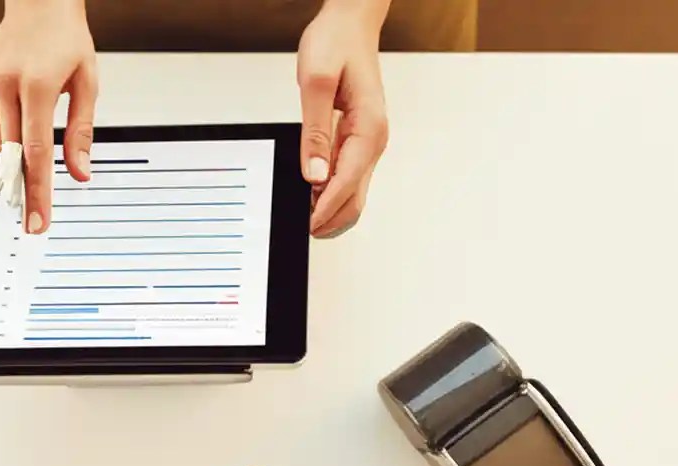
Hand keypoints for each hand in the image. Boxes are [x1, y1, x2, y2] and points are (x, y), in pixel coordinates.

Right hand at [0, 0, 97, 232]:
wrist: (39, 6)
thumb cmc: (65, 41)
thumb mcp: (86, 84)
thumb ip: (81, 132)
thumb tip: (80, 173)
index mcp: (36, 84)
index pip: (36, 153)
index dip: (37, 193)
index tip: (36, 222)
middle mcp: (4, 82)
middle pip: (12, 153)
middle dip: (22, 185)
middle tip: (29, 212)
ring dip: (14, 144)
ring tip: (30, 113)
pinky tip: (12, 110)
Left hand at [297, 4, 389, 237]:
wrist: (350, 24)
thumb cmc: (336, 44)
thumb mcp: (316, 83)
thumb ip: (315, 131)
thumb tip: (313, 173)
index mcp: (370, 128)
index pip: (347, 181)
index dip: (325, 207)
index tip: (307, 224)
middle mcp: (374, 140)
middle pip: (357, 196)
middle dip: (331, 217)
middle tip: (302, 229)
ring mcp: (368, 142)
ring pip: (354, 190)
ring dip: (332, 208)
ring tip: (304, 217)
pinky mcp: (358, 140)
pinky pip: (348, 175)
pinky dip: (332, 191)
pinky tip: (312, 195)